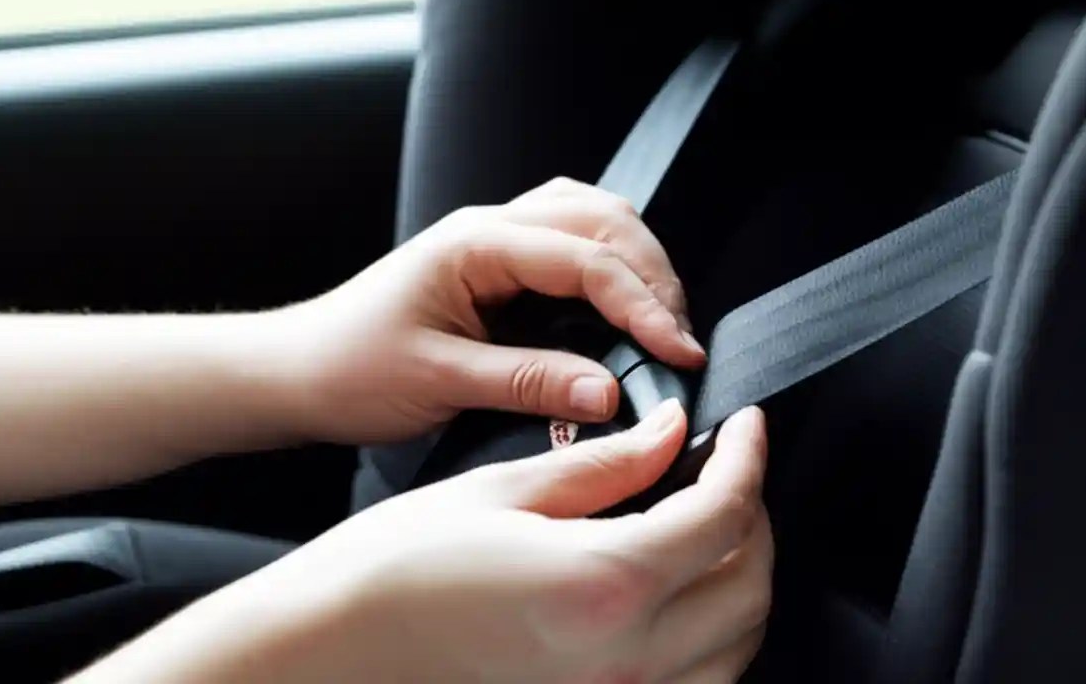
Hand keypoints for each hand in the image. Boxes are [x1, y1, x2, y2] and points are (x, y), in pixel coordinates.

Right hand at [76, 403, 771, 683]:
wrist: (332, 651)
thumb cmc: (394, 568)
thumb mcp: (502, 492)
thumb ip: (605, 466)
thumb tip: (671, 435)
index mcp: (604, 583)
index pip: (724, 515)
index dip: (747, 458)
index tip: (745, 426)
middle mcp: (626, 658)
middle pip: (750, 587)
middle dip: (754, 517)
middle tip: (726, 471)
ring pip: (736, 648)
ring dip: (739, 582)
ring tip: (705, 531)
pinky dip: (709, 640)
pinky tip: (676, 600)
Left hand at [259, 177, 705, 442]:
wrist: (297, 371)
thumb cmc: (350, 370)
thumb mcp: (439, 382)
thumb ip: (527, 382)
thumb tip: (609, 393)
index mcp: (476, 245)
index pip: (585, 259)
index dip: (643, 305)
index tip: (680, 352)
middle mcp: (490, 228)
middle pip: (603, 220)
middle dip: (653, 276)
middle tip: (680, 341)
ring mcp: (494, 241)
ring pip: (593, 219)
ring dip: (637, 262)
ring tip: (663, 322)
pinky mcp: (497, 266)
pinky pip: (570, 243)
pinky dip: (610, 267)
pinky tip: (623, 306)